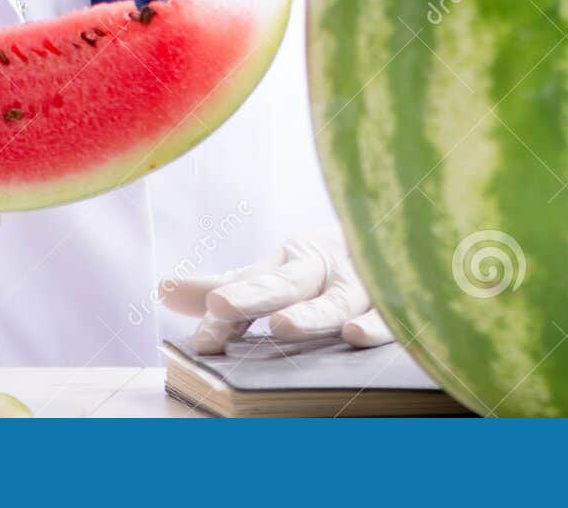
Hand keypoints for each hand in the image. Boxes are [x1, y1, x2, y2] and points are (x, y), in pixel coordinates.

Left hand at [159, 231, 392, 353]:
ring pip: (335, 300)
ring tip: (282, 326)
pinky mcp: (398, 302)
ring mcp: (362, 285)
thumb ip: (226, 284)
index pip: (252, 283)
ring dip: (310, 313)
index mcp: (293, 262)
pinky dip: (376, 324)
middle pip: (286, 283)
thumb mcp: (277, 271)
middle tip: (219, 307)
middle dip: (253, 296)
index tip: (199, 333)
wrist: (405, 233)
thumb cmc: (328, 264)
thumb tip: (162, 289)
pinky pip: (390, 315)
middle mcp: (325, 270)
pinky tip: (356, 334)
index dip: (226, 305)